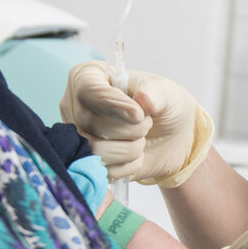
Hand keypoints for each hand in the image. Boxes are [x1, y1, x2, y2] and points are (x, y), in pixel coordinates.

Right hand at [60, 62, 208, 185]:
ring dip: (129, 149)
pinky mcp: (88, 162)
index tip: (138, 115)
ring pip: (93, 149)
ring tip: (141, 139)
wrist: (171, 135)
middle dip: (129, 128)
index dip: (112, 105)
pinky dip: (127, 166)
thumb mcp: (166, 91)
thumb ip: (156, 92)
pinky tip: (136, 155)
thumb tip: (144, 99)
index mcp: (88, 77)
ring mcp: (78, 136)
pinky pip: (102, 171)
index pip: (88, 91)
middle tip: (147, 123)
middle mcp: (76, 106)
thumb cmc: (162, 105)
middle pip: (89, 122)